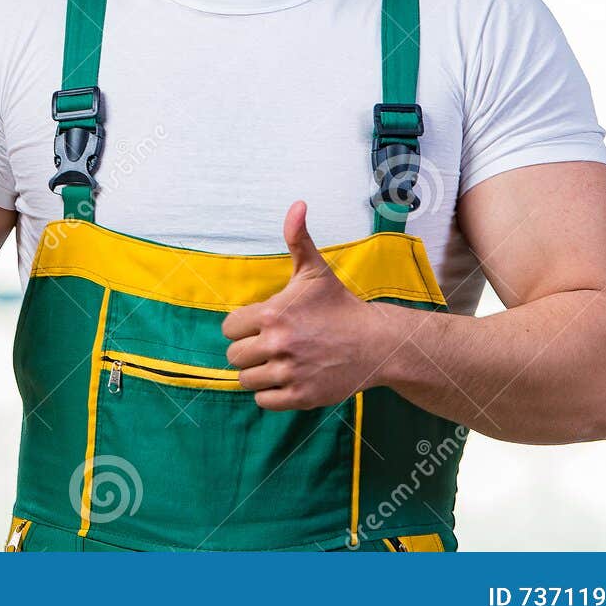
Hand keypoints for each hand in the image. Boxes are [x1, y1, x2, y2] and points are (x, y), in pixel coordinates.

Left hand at [222, 200, 379, 409]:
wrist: (376, 343)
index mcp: (274, 314)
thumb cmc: (339, 306)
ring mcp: (290, 373)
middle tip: (269, 345)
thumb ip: (298, 238)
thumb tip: (298, 204)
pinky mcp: (301, 397)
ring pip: (246, 380)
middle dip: (248, 350)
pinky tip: (286, 379)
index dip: (242, 326)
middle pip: (234, 356)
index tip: (261, 325)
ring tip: (276, 362)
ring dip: (256, 373)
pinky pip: (264, 401)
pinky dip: (269, 394)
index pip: (229, 328)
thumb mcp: (315, 270)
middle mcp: (278, 344)